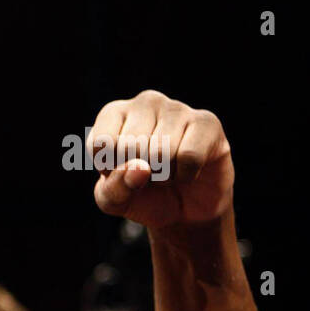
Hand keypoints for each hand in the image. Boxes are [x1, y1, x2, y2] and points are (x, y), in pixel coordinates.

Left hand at [87, 90, 233, 227]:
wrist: (183, 208)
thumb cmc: (140, 195)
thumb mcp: (113, 200)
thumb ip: (114, 189)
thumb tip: (139, 168)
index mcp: (113, 113)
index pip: (101, 143)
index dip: (111, 170)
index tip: (120, 170)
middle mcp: (145, 102)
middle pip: (131, 147)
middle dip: (139, 174)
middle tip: (149, 173)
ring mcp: (177, 108)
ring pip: (161, 152)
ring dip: (163, 176)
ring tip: (167, 170)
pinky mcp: (207, 122)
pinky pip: (189, 156)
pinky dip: (185, 175)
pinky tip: (187, 169)